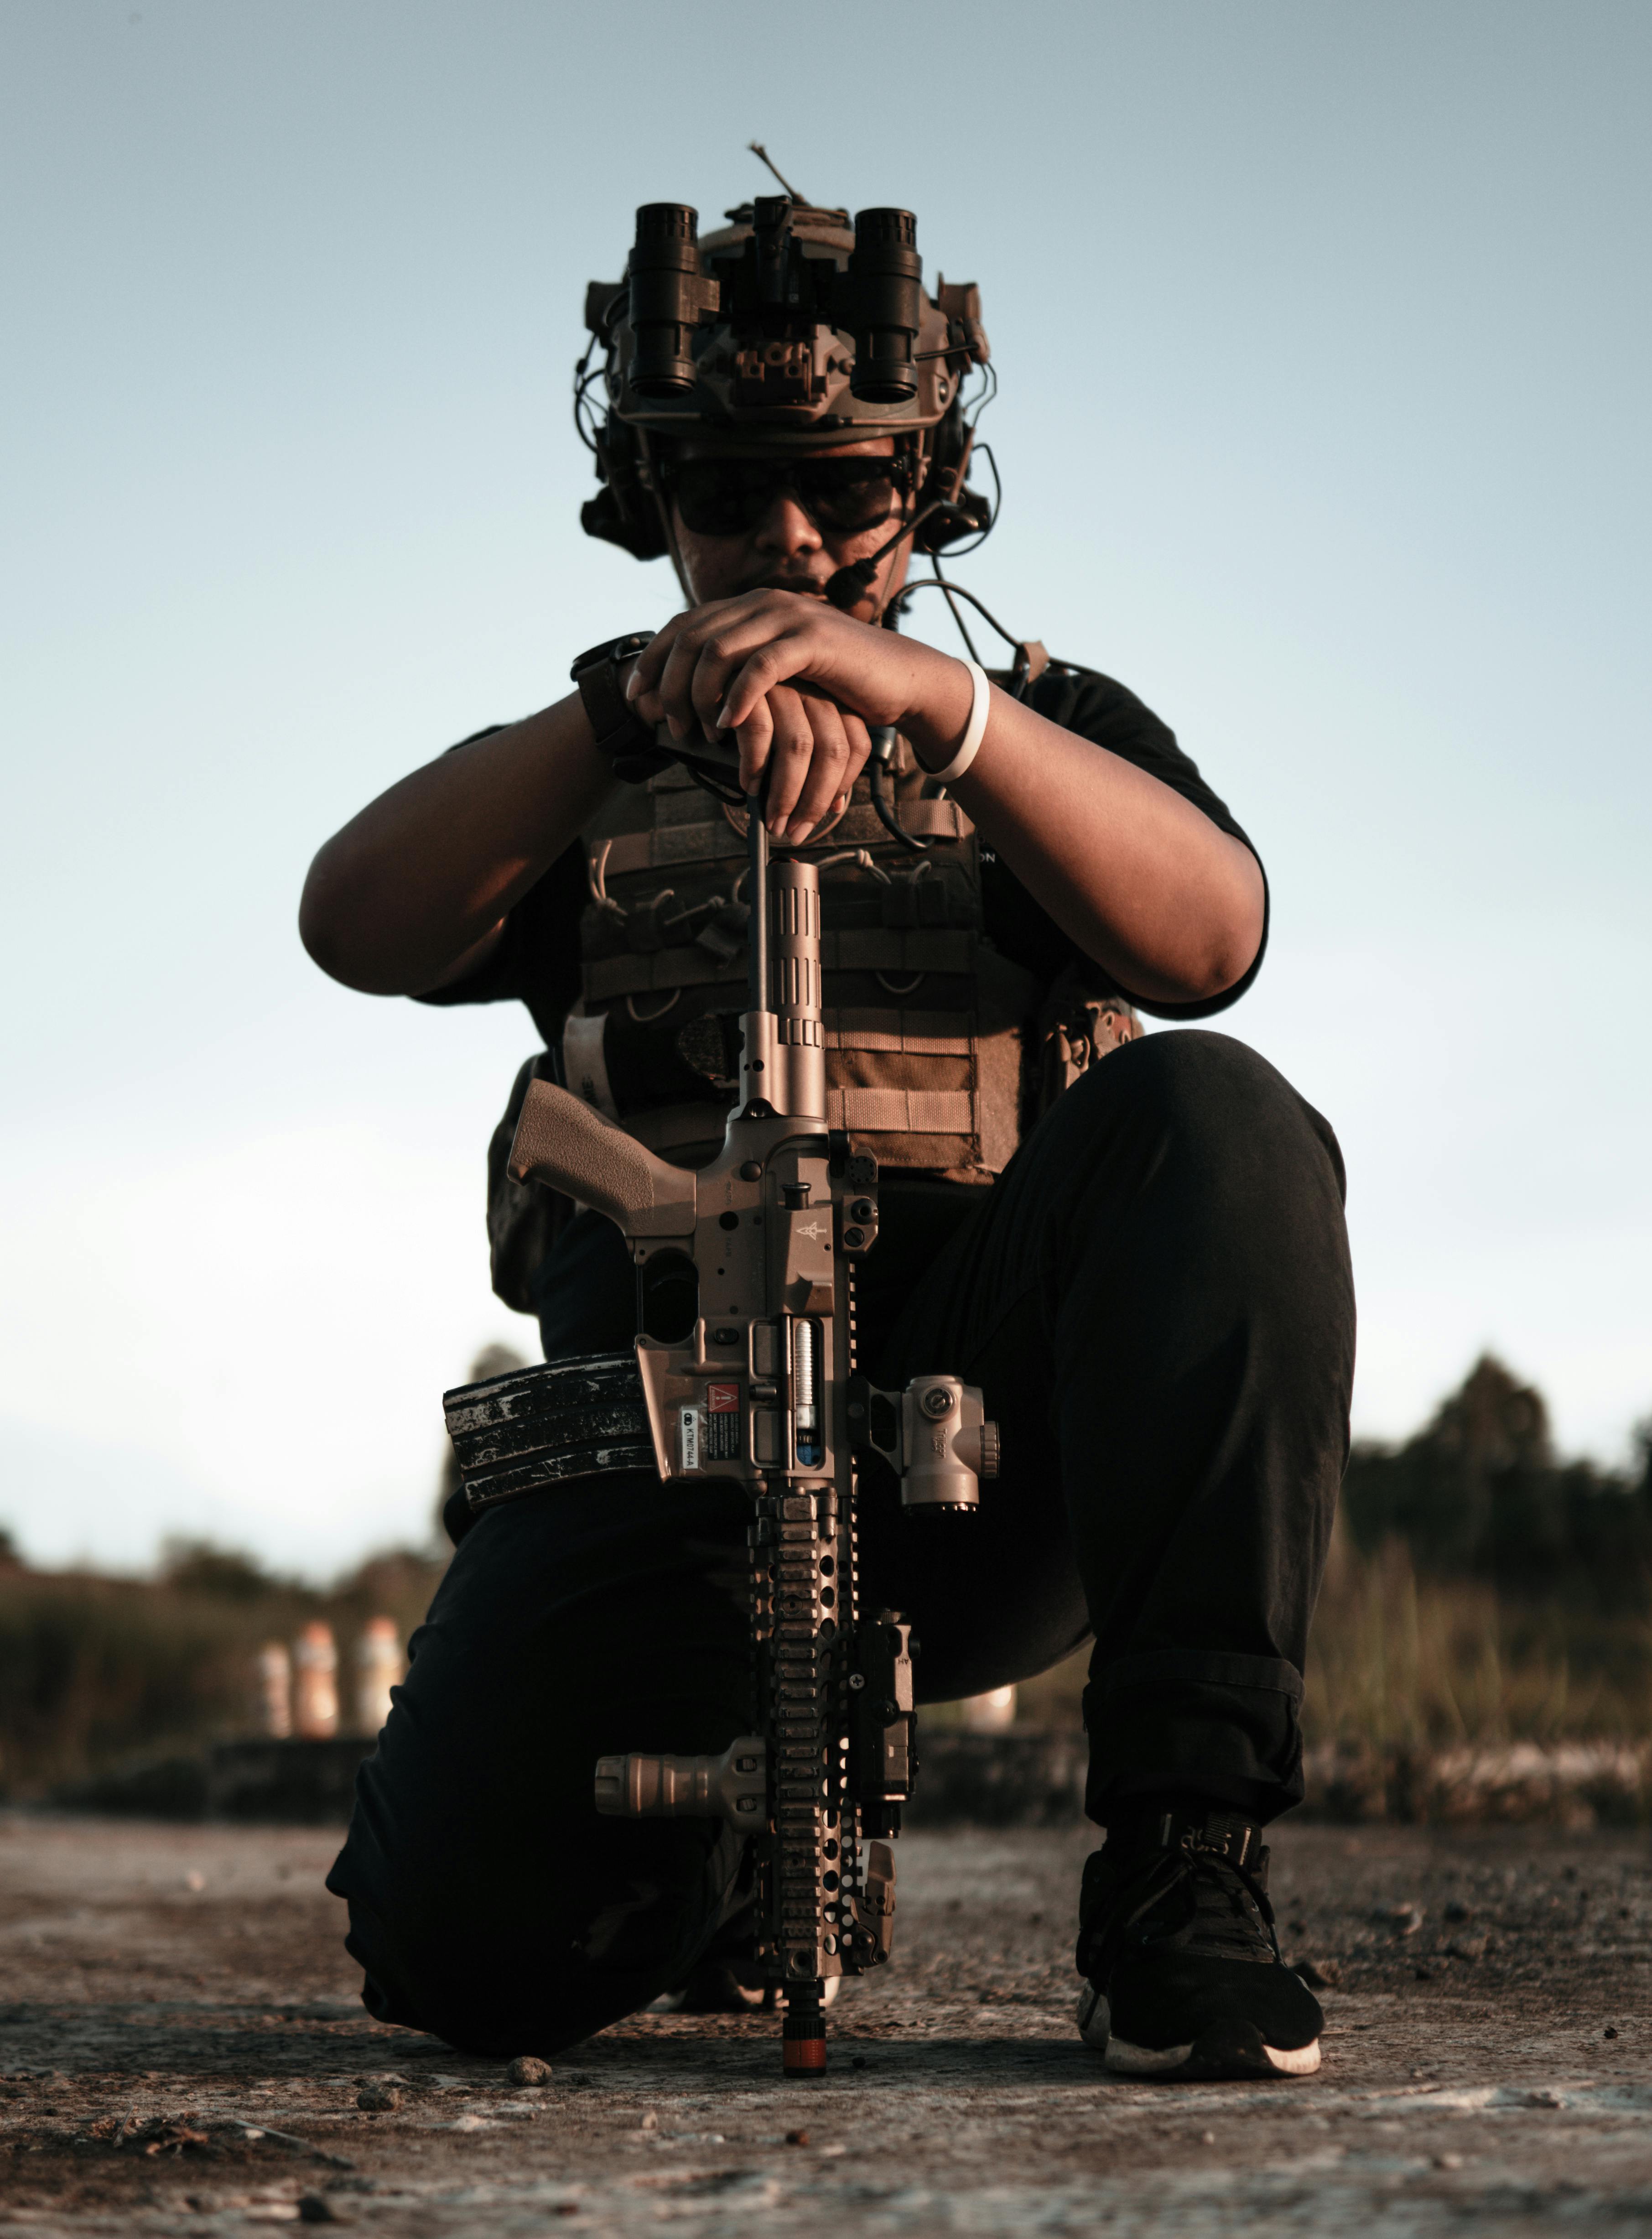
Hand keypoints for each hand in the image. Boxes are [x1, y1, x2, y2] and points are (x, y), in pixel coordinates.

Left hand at [626, 591, 965, 842]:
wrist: (896, 677)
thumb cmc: (835, 681)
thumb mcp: (779, 672)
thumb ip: (740, 669)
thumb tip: (692, 696)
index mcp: (748, 606)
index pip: (682, 625)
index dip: (653, 661)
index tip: (637, 698)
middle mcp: (762, 602)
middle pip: (692, 638)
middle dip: (671, 685)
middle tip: (670, 724)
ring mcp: (788, 617)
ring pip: (719, 650)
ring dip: (700, 695)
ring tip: (700, 730)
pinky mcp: (812, 640)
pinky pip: (761, 666)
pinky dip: (738, 697)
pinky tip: (729, 724)